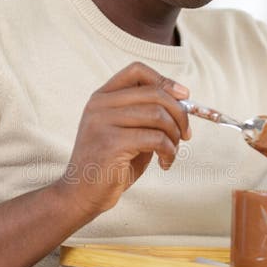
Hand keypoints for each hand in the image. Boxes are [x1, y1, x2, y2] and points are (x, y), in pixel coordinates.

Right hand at [58, 62, 190, 217]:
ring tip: (171, 152)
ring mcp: (103, 122)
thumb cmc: (109, 165)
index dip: (165, 81)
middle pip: (154, 93)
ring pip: (158, 115)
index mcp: (102, 97)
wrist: (81, 195)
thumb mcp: (128, 132)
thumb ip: (148, 115)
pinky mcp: (112, 143)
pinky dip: (169, 151)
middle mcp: (100, 105)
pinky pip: (156, 138)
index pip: (136, 71)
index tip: (184, 97)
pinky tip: (165, 163)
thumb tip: (183, 102)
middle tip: (185, 134)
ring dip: (174, 136)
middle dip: (180, 113)